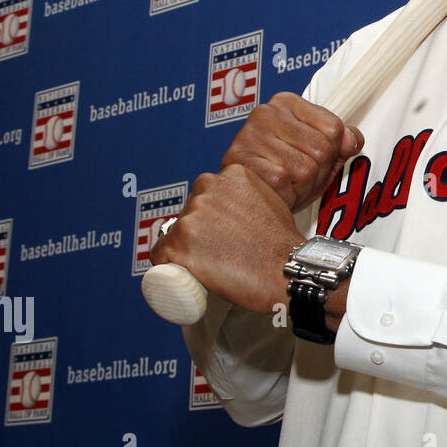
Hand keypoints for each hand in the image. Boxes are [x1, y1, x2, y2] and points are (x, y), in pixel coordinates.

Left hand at [149, 164, 303, 315]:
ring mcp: (191, 217)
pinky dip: (170, 266)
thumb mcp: (272, 200)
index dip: (210, 217)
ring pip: (173, 234)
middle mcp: (207, 189)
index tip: (219, 231)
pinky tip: (190, 272)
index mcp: (231, 175)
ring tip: (213, 264)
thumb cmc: (282, 244)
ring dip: (186, 249)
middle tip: (219, 250)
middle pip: (188, 213)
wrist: (286, 269)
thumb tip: (235, 208)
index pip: (205, 195)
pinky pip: (160, 256)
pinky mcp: (179, 245)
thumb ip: (248, 196)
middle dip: (197, 231)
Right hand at [221, 92, 362, 212]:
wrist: (249, 201)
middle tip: (300, 177)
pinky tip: (274, 191)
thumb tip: (353, 139)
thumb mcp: (319, 155)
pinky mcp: (240, 160)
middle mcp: (266, 113)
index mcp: (287, 103)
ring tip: (287, 184)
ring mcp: (250, 135)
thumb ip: (341, 144)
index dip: (333, 152)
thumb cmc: (284, 173)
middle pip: (322, 149)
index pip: (334, 127)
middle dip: (318, 172)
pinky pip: (283, 181)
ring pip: (305, 169)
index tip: (315, 158)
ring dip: (302, 186)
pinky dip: (285, 193)